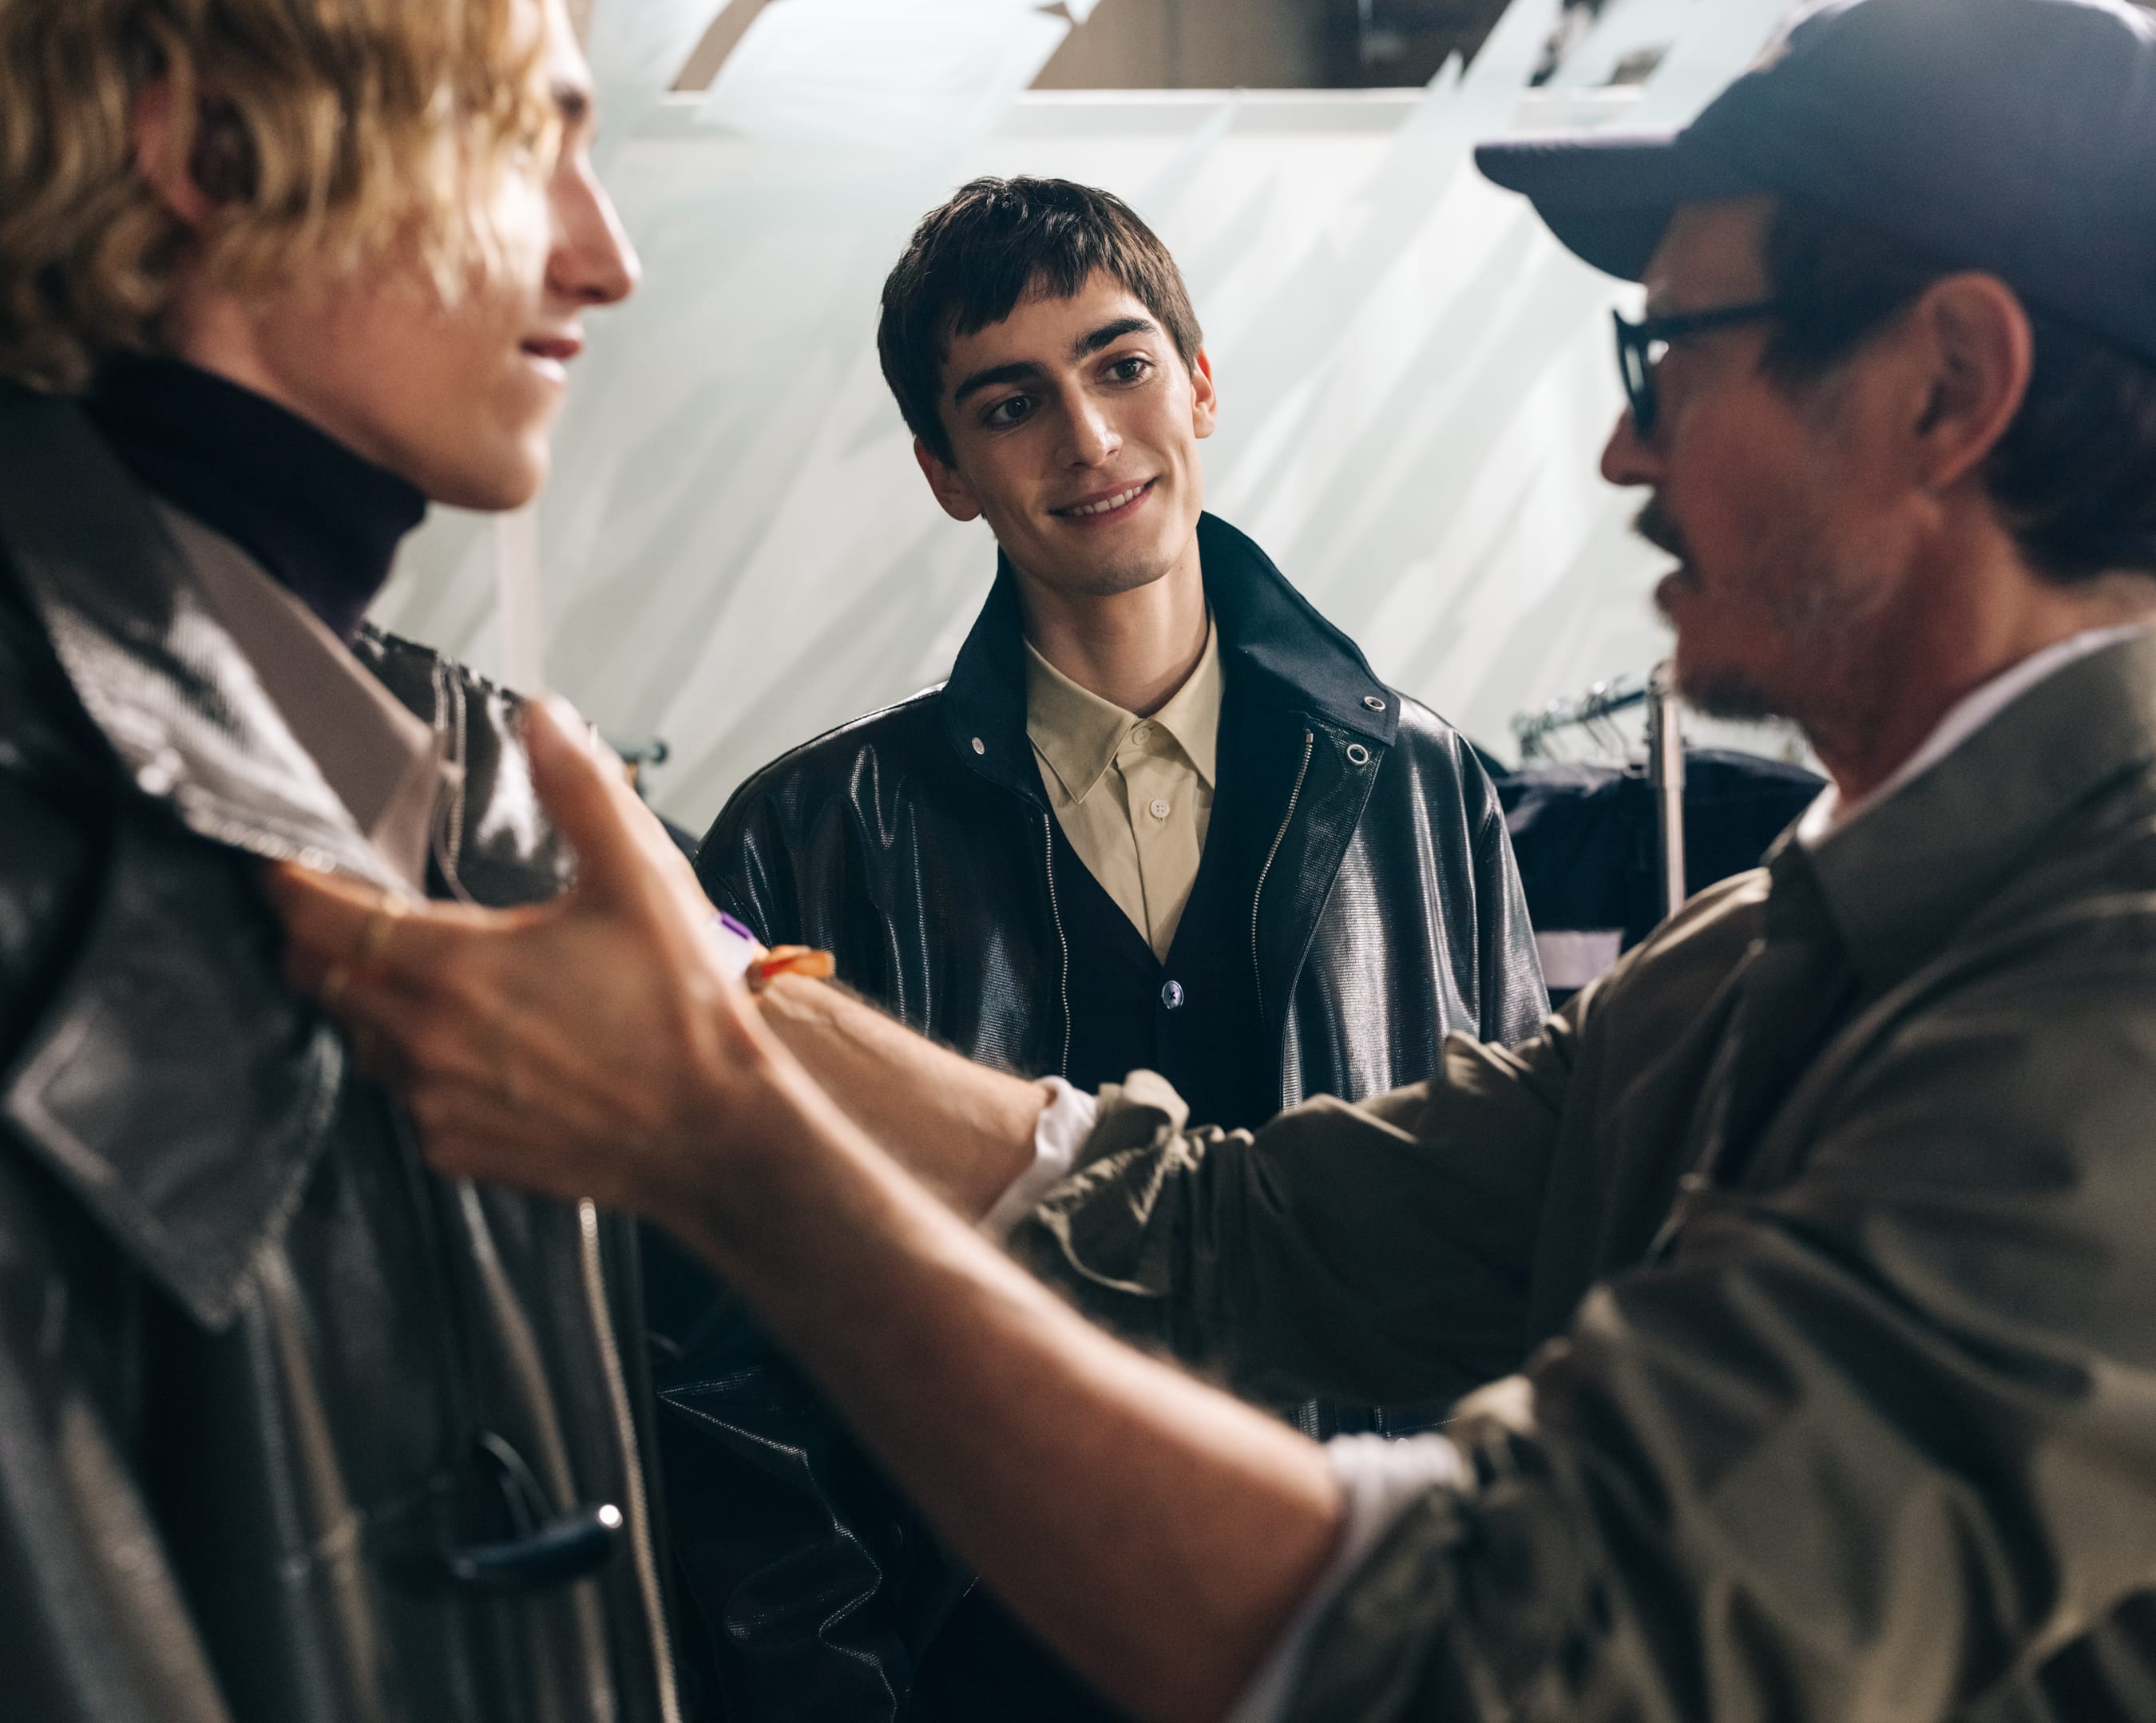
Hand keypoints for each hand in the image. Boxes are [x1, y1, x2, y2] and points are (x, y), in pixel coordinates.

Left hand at [265, 696, 781, 1213]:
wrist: (716, 1133)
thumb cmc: (682, 1008)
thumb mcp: (642, 881)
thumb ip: (581, 791)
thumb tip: (541, 715)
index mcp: (455, 966)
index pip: (318, 918)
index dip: (286, 882)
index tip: (279, 861)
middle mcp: (425, 1040)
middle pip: (316, 979)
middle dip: (316, 938)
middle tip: (344, 907)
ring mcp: (435, 1104)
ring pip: (357, 1039)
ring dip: (368, 1002)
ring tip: (415, 973)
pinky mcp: (456, 1150)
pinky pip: (403, 1098)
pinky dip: (416, 1064)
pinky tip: (471, 1043)